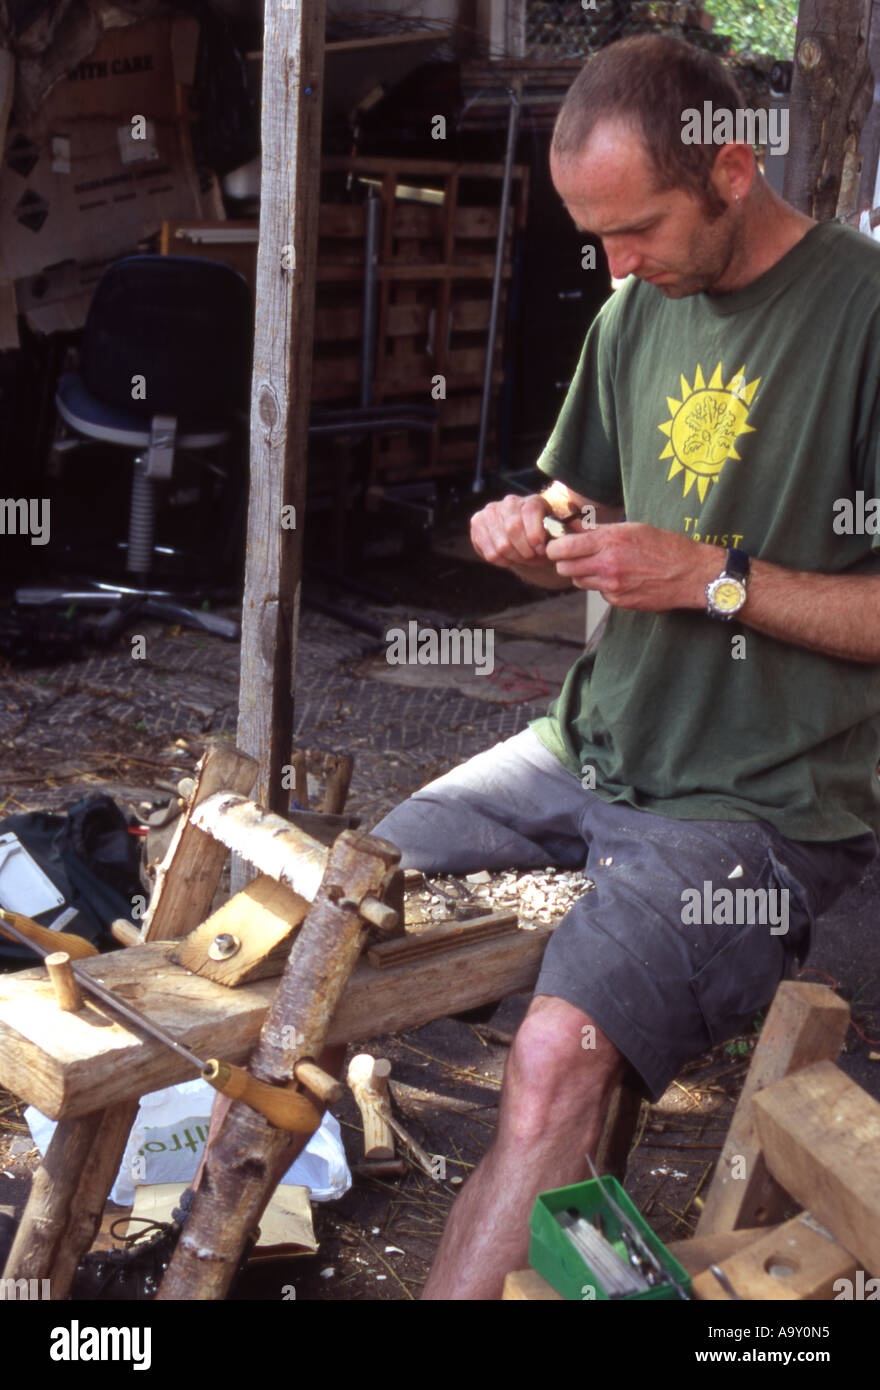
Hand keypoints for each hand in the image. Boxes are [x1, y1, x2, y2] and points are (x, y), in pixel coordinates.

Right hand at [470, 493, 554, 570]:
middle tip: (531, 557)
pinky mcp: (477, 523)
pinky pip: (490, 552)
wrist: (524, 542)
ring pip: (502, 545)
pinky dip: (502, 561)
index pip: (530, 511)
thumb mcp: (555, 537)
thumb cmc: (542, 540)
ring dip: (514, 558)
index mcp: (533, 501)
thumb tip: (549, 546)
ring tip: (521, 558)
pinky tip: (508, 557)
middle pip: (513, 529)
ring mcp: (491, 511)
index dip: (535, 535)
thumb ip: (556, 538)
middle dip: (525, 551)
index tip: (541, 550)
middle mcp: (510, 502)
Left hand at [545, 521, 722, 610]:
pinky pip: (599, 592)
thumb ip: (599, 530)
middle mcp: (607, 565)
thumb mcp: (631, 528)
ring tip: (601, 565)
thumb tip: (574, 527)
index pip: (562, 548)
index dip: (554, 547)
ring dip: (583, 574)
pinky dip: (602, 585)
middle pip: (564, 568)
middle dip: (565, 562)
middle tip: (575, 556)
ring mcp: (612, 585)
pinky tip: (620, 577)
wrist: (690, 573)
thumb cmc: (664, 545)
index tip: (557, 546)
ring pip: (579, 581)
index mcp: (609, 541)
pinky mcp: (618, 601)